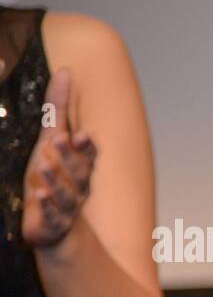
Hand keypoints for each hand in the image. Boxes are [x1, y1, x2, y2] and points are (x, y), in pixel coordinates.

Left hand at [21, 67, 97, 248]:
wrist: (55, 225)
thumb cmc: (53, 175)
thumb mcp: (52, 140)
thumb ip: (58, 108)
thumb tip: (66, 71)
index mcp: (81, 167)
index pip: (88, 156)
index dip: (87, 147)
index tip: (83, 135)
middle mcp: (79, 187)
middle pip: (79, 173)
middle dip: (70, 156)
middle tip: (59, 140)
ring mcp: (68, 206)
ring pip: (67, 193)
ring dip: (57, 180)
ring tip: (44, 165)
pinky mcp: (54, 222)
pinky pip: (54, 214)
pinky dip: (48, 205)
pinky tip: (40, 194)